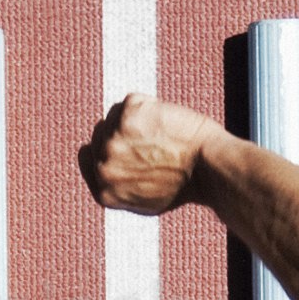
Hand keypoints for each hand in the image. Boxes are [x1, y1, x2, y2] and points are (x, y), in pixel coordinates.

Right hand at [79, 91, 212, 215]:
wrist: (209, 168)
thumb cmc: (186, 184)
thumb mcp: (144, 198)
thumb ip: (120, 183)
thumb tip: (104, 165)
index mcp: (104, 191)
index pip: (88, 158)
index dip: (108, 147)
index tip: (126, 143)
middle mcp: (104, 166)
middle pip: (101, 133)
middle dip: (124, 132)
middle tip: (153, 140)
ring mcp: (113, 139)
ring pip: (116, 114)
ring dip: (137, 118)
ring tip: (163, 133)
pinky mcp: (128, 115)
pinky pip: (134, 101)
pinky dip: (151, 105)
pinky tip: (167, 120)